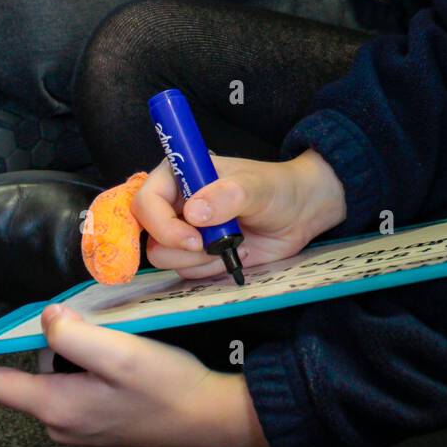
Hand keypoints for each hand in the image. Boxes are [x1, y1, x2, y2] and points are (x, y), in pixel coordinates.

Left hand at [0, 308, 268, 446]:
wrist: (210, 421)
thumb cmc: (169, 388)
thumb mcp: (121, 352)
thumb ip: (75, 334)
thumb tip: (47, 319)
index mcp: (56, 407)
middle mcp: (61, 425)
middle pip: (27, 377)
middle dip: (41, 340)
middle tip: (78, 314)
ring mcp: (80, 430)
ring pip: (54, 381)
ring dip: (70, 353)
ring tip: (110, 335)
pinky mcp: (99, 427)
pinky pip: (75, 391)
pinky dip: (85, 367)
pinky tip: (121, 356)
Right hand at [132, 149, 346, 278]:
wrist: (300, 213)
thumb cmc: (277, 188)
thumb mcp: (257, 186)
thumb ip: (228, 195)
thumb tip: (194, 213)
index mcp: (180, 174)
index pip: (145, 200)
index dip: (161, 223)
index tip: (192, 237)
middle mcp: (176, 203)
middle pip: (149, 235)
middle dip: (180, 247)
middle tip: (212, 245)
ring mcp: (185, 231)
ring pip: (166, 258)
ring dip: (199, 259)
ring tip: (232, 243)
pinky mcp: (198, 255)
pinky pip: (188, 272)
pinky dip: (212, 269)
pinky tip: (236, 252)